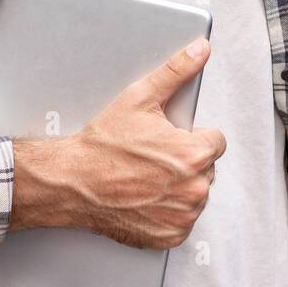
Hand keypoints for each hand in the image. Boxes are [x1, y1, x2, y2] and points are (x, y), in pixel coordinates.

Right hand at [14, 36, 226, 248]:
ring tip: (146, 176)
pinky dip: (168, 210)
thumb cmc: (103, 145)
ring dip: (178, 186)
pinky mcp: (170, 235)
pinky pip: (181, 219)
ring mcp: (182, 216)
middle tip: (153, 156)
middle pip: (205, 167)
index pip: (215, 140)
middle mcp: (194, 189)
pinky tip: (145, 196)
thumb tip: (200, 51)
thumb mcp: (140, 97)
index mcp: (194, 154)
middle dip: (185, 160)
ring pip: (194, 193)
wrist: (73, 182)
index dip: (191, 135)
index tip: (170, 138)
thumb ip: (177, 71)